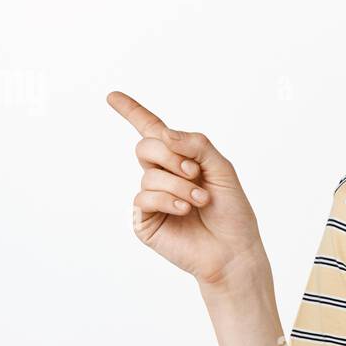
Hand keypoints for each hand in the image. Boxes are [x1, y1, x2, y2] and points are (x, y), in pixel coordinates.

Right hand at [107, 91, 265, 287]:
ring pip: (149, 175)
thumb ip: (197, 145)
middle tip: (195, 173)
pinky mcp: (145, 221)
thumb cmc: (231, 211)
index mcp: (180, 160)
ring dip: (179, 185)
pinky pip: (144, 198)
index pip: (152, 131)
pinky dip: (167, 200)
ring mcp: (151, 199)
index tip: (112, 96)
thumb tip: (165, 135)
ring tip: (200, 201)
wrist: (233, 250)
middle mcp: (161, 176)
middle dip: (171, 156)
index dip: (132, 112)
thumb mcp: (221, 169)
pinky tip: (184, 210)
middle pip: (146, 146)